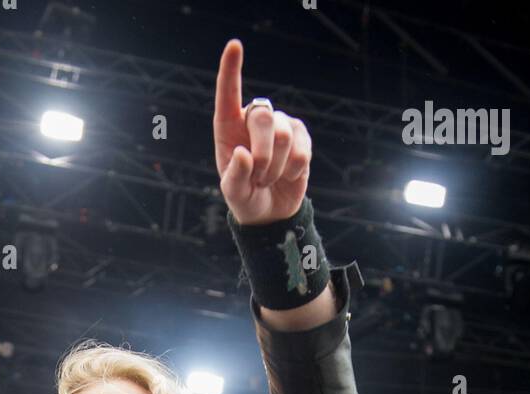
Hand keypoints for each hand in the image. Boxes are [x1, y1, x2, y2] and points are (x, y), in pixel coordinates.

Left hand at [213, 37, 311, 226]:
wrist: (271, 212)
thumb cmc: (246, 198)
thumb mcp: (234, 194)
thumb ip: (235, 177)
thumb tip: (244, 155)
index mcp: (229, 127)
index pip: (228, 94)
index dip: (231, 70)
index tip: (234, 46)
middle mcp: (254, 120)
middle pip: (263, 118)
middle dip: (262, 155)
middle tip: (258, 178)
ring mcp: (280, 125)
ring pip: (284, 135)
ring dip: (276, 167)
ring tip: (269, 179)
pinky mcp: (301, 137)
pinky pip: (301, 150)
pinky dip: (294, 170)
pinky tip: (287, 175)